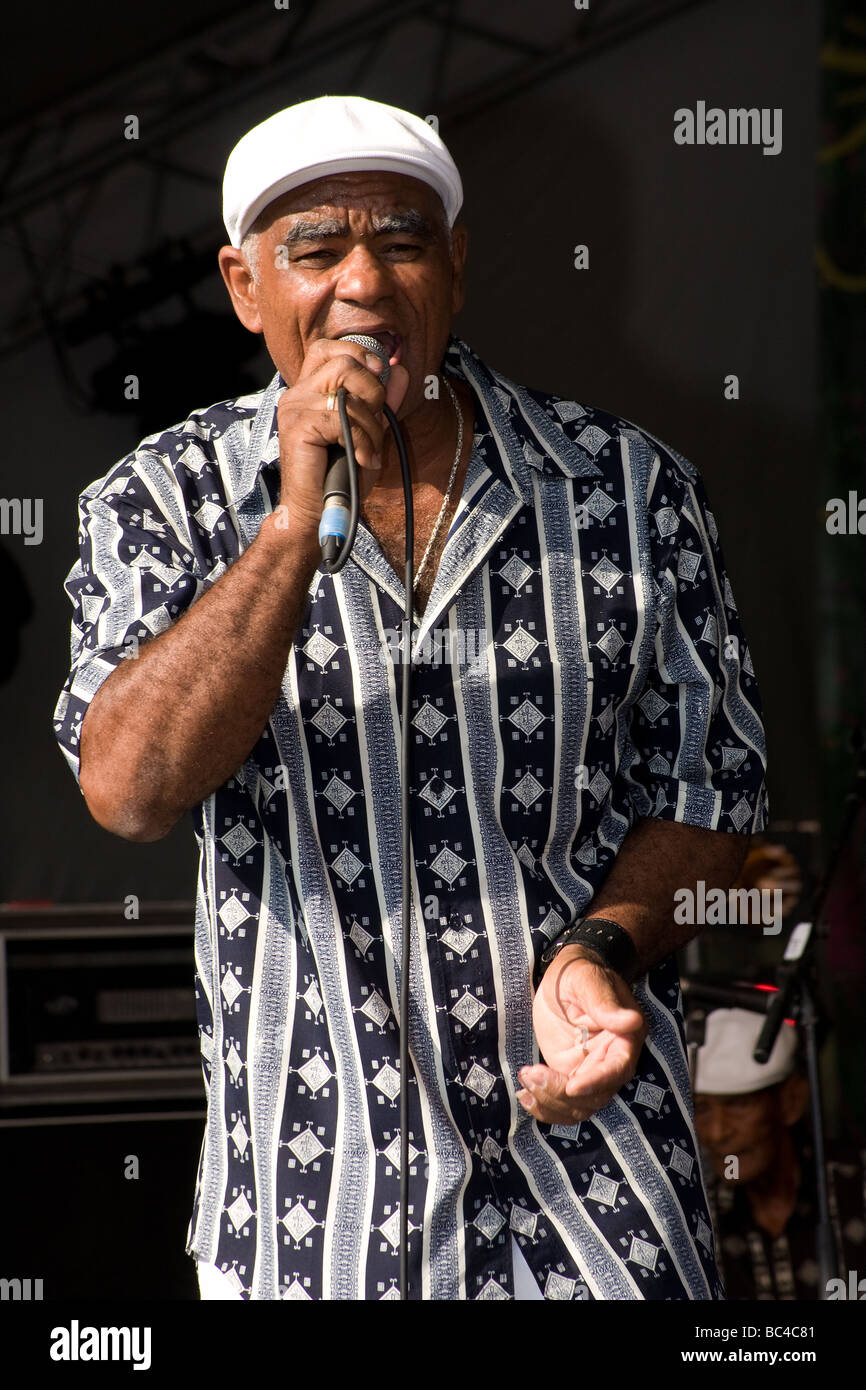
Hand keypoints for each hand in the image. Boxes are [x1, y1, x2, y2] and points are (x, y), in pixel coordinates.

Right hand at [273, 337, 409, 542]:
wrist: (317, 513)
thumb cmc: (341, 476)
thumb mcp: (370, 434)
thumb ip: (383, 403)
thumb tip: (400, 371)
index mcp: (310, 390)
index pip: (329, 348)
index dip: (358, 355)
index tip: (378, 378)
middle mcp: (297, 393)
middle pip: (343, 362)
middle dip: (372, 390)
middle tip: (374, 422)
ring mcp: (294, 408)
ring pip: (347, 391)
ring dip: (369, 423)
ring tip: (367, 449)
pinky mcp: (297, 426)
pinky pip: (343, 420)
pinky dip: (363, 442)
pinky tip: (362, 460)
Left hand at [517, 947, 647, 1124]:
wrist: (563, 978)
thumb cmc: (578, 972)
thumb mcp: (588, 981)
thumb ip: (605, 1003)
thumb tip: (631, 1021)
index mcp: (625, 1037)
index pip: (617, 1069)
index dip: (597, 1082)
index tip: (571, 1086)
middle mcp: (612, 1060)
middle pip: (595, 1096)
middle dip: (562, 1093)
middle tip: (531, 1074)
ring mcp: (590, 1071)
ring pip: (578, 1107)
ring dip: (550, 1102)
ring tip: (525, 1079)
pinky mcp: (570, 1075)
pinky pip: (563, 1104)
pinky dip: (545, 1108)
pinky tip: (525, 1096)